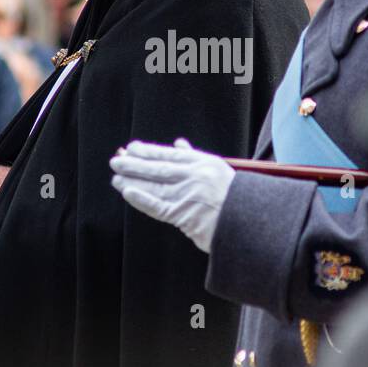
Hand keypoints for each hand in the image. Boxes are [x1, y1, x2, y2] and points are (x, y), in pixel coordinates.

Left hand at [109, 139, 233, 253]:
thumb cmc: (237, 198)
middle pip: (159, 168)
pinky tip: (127, 192)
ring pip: (155, 186)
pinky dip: (141, 199)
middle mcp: (195, 177)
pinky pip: (158, 206)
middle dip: (135, 164)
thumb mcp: (219, 171)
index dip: (149, 150)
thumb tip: (178, 143)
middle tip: (116, 160)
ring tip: (116, 177)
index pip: (171, 154)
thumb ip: (196, 157)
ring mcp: (189, 196)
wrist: (251, 223)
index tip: (132, 147)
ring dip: (133, 181)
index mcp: (206, 163)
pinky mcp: (185, 216)